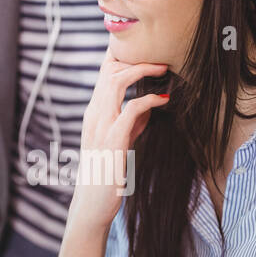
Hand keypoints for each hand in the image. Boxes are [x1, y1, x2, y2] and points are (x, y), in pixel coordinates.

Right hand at [69, 49, 169, 230]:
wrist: (92, 206)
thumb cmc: (106, 175)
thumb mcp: (120, 142)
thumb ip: (132, 122)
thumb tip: (151, 104)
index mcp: (94, 113)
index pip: (104, 73)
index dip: (121, 56)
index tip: (145, 51)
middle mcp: (94, 115)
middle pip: (110, 70)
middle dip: (135, 58)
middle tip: (161, 57)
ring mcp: (101, 126)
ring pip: (117, 82)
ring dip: (142, 71)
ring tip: (163, 68)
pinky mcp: (113, 141)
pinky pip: (131, 110)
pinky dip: (149, 100)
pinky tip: (163, 100)